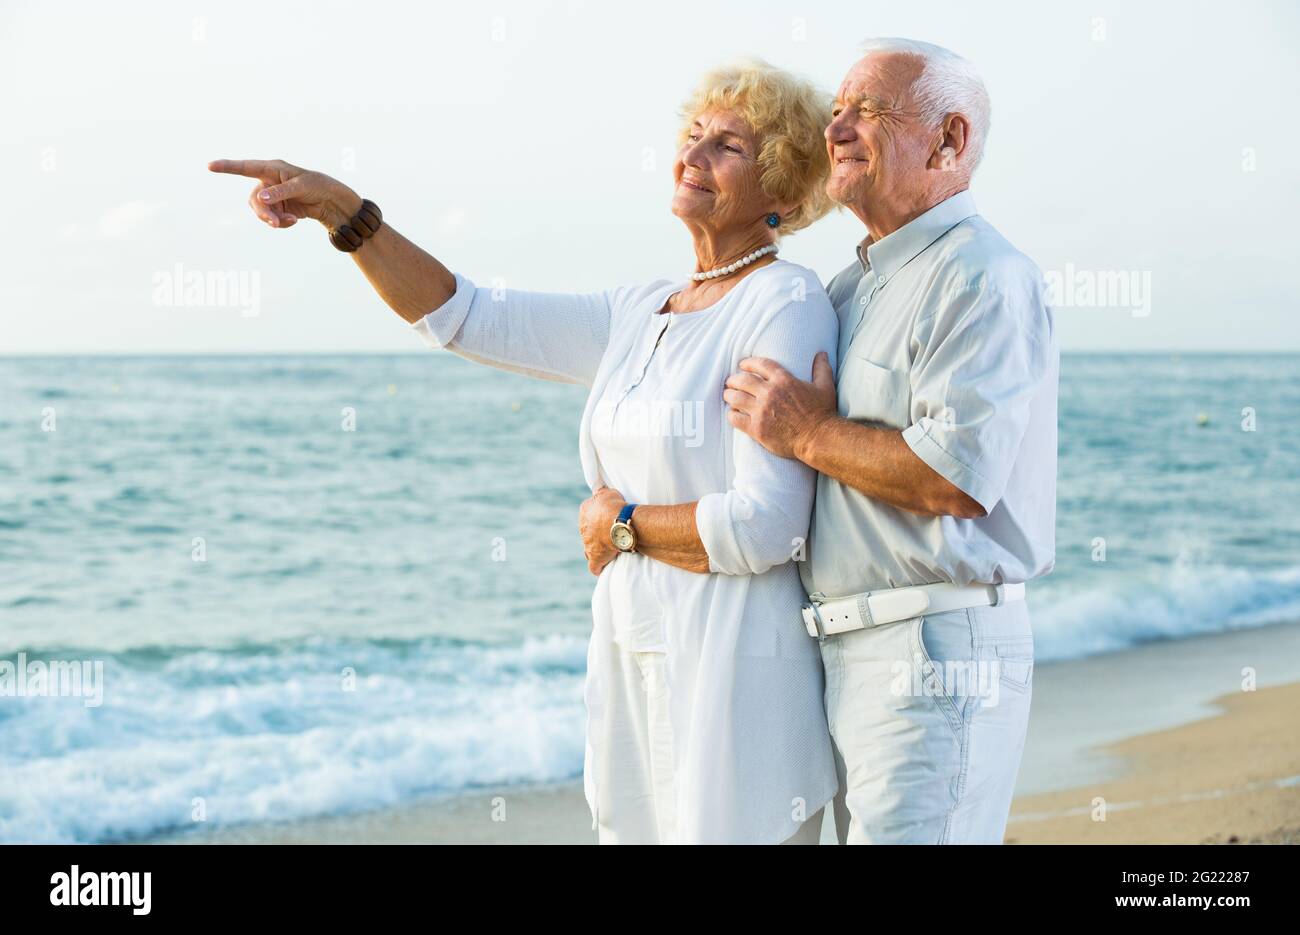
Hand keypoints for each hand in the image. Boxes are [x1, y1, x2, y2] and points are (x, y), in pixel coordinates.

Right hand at [207, 157, 362, 229]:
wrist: (331, 202)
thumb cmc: (318, 186)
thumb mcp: (301, 187)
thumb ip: (280, 192)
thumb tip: (261, 198)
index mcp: (272, 168)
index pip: (246, 167)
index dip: (228, 167)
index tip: (210, 166)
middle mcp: (268, 181)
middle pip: (253, 199)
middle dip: (263, 212)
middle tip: (275, 223)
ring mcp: (272, 195)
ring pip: (260, 211)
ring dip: (273, 219)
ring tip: (290, 221)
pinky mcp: (277, 208)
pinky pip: (271, 218)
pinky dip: (280, 222)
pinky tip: (293, 221)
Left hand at [578, 485, 625, 575]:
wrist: (618, 522)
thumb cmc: (614, 506)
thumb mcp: (607, 492)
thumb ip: (600, 490)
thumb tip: (597, 484)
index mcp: (585, 512)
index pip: (588, 515)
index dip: (598, 518)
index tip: (607, 520)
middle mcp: (583, 528)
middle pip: (588, 533)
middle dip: (596, 534)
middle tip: (610, 534)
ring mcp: (588, 544)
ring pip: (588, 549)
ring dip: (595, 550)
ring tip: (606, 550)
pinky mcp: (595, 557)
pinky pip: (594, 566)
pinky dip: (597, 568)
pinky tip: (601, 569)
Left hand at [723, 351, 838, 459]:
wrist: (818, 438)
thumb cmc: (822, 413)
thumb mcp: (825, 387)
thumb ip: (821, 369)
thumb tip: (822, 353)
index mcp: (784, 380)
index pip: (760, 365)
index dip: (748, 363)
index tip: (742, 365)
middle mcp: (770, 393)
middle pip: (742, 380)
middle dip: (733, 380)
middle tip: (730, 382)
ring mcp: (761, 411)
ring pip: (735, 398)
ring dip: (729, 395)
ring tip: (728, 395)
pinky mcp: (756, 428)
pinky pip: (736, 418)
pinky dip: (731, 415)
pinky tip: (732, 414)